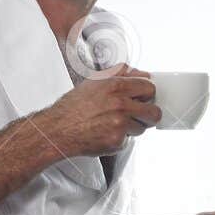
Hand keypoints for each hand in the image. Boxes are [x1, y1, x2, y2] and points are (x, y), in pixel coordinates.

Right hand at [44, 62, 159, 158]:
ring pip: (142, 128)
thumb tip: (142, 73)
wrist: (60, 129)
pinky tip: (106, 133)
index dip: (147, 94)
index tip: (144, 98)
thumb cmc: (75, 106)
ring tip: (115, 123)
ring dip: (133, 127)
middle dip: (149, 114)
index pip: (149, 87)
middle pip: (154, 112)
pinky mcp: (117, 141)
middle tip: (139, 115)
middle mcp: (120, 104)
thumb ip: (120, 74)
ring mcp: (120, 124)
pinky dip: (120, 139)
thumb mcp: (95, 81)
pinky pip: (129, 141)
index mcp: (116, 85)